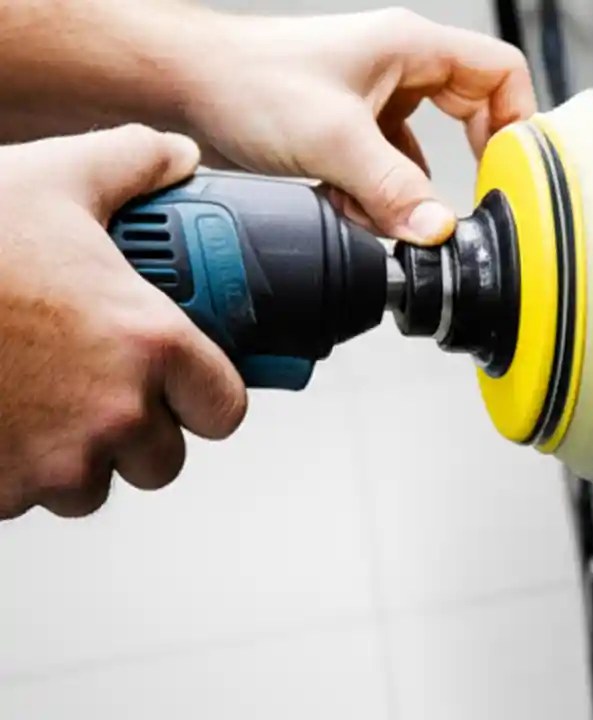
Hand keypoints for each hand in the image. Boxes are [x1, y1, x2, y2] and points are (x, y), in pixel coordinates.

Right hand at [0, 126, 245, 518]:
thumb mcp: (51, 178)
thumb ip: (131, 163)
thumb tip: (177, 155)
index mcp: (148, 343)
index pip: (225, 408)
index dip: (207, 397)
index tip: (186, 385)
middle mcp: (115, 412)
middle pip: (162, 460)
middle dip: (138, 432)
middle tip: (102, 390)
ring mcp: (55, 461)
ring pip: (92, 486)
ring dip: (75, 458)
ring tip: (38, 401)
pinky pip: (23, 498)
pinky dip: (11, 470)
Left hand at [183, 8, 535, 245]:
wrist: (180, 87)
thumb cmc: (247, 80)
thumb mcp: (334, 140)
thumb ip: (392, 189)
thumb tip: (438, 230)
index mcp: (411, 48)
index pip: (501, 74)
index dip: (517, 120)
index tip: (511, 169)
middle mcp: (400, 70)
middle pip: (471, 117)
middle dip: (462, 167)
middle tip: (465, 202)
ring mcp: (374, 100)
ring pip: (423, 155)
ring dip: (408, 193)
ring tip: (386, 214)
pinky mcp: (349, 130)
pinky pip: (387, 170)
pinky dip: (376, 199)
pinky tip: (350, 212)